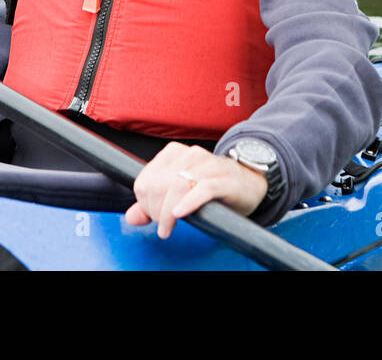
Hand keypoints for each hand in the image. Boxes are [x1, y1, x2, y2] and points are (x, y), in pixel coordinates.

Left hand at [124, 143, 267, 239]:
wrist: (250, 183)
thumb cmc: (213, 188)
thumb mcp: (179, 193)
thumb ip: (153, 204)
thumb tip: (131, 217)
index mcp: (174, 154)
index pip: (146, 180)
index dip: (145, 203)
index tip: (154, 217)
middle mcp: (190, 155)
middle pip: (159, 184)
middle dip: (156, 210)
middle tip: (164, 225)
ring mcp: (209, 165)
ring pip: (177, 186)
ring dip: (168, 213)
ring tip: (169, 227)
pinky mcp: (225, 180)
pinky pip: (203, 188)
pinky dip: (188, 203)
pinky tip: (180, 213)